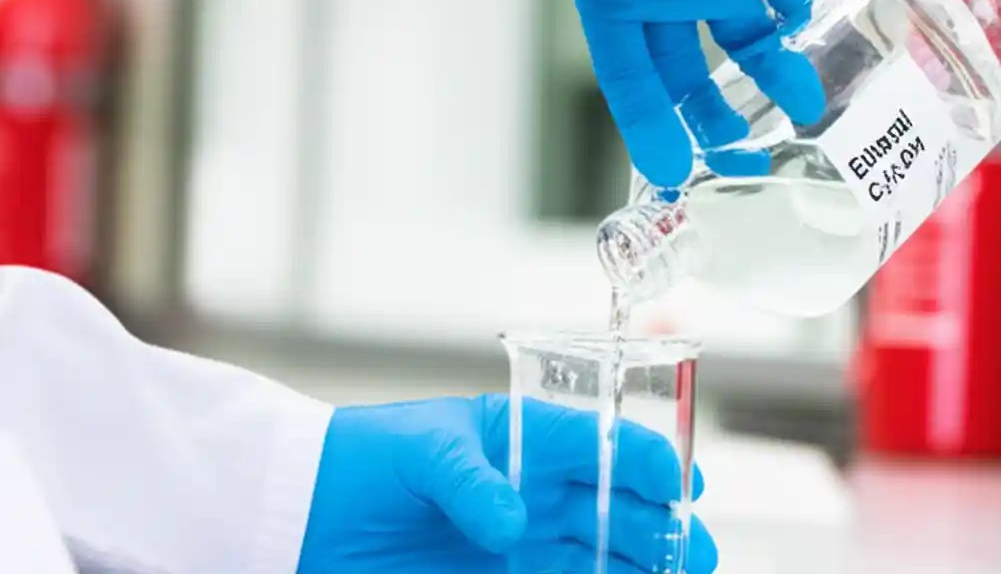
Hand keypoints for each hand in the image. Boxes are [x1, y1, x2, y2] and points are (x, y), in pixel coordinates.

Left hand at [298, 394, 716, 572]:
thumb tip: (512, 525)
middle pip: (615, 507)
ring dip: (638, 567)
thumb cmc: (365, 457)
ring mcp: (521, 543)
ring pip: (601, 556)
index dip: (647, 460)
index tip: (681, 484)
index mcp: (525, 439)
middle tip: (690, 551)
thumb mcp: (421, 449)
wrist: (310, 512)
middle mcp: (534, 490)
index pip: (602, 444)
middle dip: (659, 526)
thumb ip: (470, 480)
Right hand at [546, 0, 825, 189]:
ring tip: (801, 111)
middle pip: (696, 71)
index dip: (659, 132)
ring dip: (774, 75)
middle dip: (719, 119)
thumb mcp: (612, 12)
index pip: (643, 87)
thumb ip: (636, 93)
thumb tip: (660, 167)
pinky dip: (795, 15)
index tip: (679, 177)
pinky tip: (802, 47)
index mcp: (622, 12)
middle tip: (745, 161)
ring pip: (748, 36)